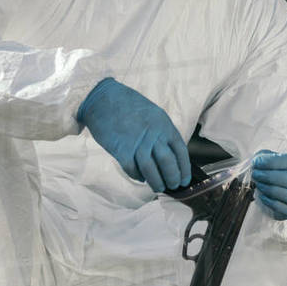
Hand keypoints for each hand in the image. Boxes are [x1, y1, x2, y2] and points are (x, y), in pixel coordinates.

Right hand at [76, 78, 191, 192]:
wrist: (102, 98)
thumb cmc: (128, 105)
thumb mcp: (153, 114)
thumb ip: (161, 132)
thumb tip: (169, 153)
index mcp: (164, 124)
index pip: (180, 151)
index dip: (184, 169)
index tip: (184, 180)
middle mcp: (153, 134)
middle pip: (168, 163)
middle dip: (172, 178)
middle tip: (172, 186)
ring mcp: (137, 142)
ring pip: (151, 170)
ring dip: (156, 182)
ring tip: (158, 187)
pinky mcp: (121, 150)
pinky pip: (132, 169)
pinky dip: (138, 176)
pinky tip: (140, 178)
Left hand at [251, 150, 286, 219]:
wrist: (266, 185)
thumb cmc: (267, 168)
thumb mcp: (266, 158)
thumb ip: (262, 159)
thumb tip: (257, 165)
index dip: (275, 162)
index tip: (256, 163)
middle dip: (272, 178)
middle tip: (255, 174)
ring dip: (273, 191)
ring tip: (259, 185)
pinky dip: (273, 203)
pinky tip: (262, 195)